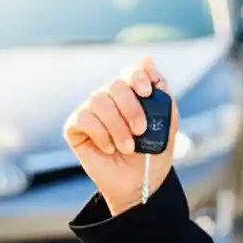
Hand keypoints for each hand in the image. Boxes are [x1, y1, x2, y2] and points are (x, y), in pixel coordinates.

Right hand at [63, 56, 178, 215]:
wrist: (139, 184)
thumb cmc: (153, 154)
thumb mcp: (167, 123)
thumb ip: (162, 93)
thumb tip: (147, 59)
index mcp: (132, 93)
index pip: (130, 71)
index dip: (137, 76)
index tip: (147, 92)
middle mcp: (110, 98)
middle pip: (115, 85)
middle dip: (131, 108)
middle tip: (141, 131)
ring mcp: (91, 110)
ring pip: (98, 101)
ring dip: (117, 126)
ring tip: (127, 147)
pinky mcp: (75, 126)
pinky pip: (83, 118)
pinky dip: (100, 134)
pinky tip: (109, 148)